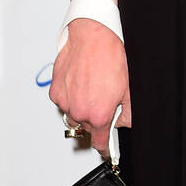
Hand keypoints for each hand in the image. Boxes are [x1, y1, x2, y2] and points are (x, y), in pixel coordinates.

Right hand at [49, 17, 130, 159]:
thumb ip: (128, 112)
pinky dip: (71, 95)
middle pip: (88, 126)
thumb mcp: (129, 88)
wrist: (93, 35)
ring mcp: (65, 101)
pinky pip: (64, 101)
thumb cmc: (111, 56)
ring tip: (92, 86)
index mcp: (99, 114)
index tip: (105, 150)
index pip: (100, 143)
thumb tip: (124, 123)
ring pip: (74, 114)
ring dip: (82, 106)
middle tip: (104, 97)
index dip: (104, 147)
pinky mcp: (55, 91)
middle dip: (96, 117)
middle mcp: (79, 111)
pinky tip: (80, 80)